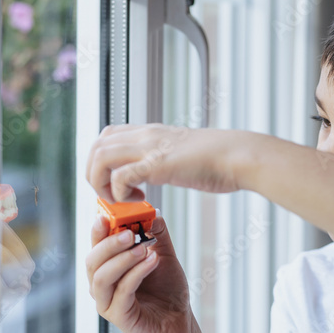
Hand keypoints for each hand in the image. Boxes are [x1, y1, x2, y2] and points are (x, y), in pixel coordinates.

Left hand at [85, 124, 254, 202]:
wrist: (238, 156)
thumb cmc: (219, 159)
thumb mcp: (183, 153)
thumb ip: (167, 158)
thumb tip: (165, 169)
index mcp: (150, 132)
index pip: (108, 135)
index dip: (102, 159)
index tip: (117, 181)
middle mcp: (145, 135)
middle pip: (96, 145)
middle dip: (95, 173)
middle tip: (114, 194)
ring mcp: (149, 148)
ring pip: (100, 157)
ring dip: (102, 183)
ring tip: (122, 199)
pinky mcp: (156, 165)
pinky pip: (121, 176)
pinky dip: (120, 193)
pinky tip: (139, 200)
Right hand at [85, 210, 200, 332]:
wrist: (181, 322)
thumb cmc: (168, 291)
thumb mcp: (164, 255)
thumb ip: (157, 235)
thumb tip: (152, 212)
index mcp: (108, 267)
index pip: (95, 245)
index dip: (98, 229)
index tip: (106, 214)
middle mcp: (102, 285)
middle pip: (92, 260)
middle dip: (109, 243)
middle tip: (130, 232)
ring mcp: (108, 302)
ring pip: (102, 276)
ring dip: (122, 258)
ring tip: (144, 247)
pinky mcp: (119, 316)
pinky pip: (122, 291)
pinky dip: (137, 273)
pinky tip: (153, 261)